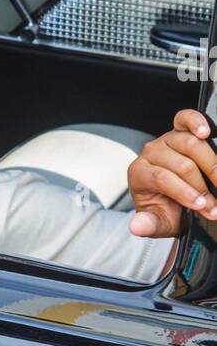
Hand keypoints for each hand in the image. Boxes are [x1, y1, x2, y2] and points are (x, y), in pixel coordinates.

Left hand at [128, 109, 216, 236]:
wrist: (174, 199)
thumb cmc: (166, 209)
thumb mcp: (158, 223)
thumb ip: (148, 225)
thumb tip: (137, 227)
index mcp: (139, 173)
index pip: (162, 179)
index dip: (185, 193)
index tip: (204, 207)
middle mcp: (150, 152)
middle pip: (181, 164)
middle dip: (201, 187)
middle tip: (215, 206)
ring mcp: (165, 139)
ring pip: (190, 144)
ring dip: (211, 165)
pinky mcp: (179, 130)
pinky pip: (185, 118)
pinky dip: (197, 121)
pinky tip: (207, 132)